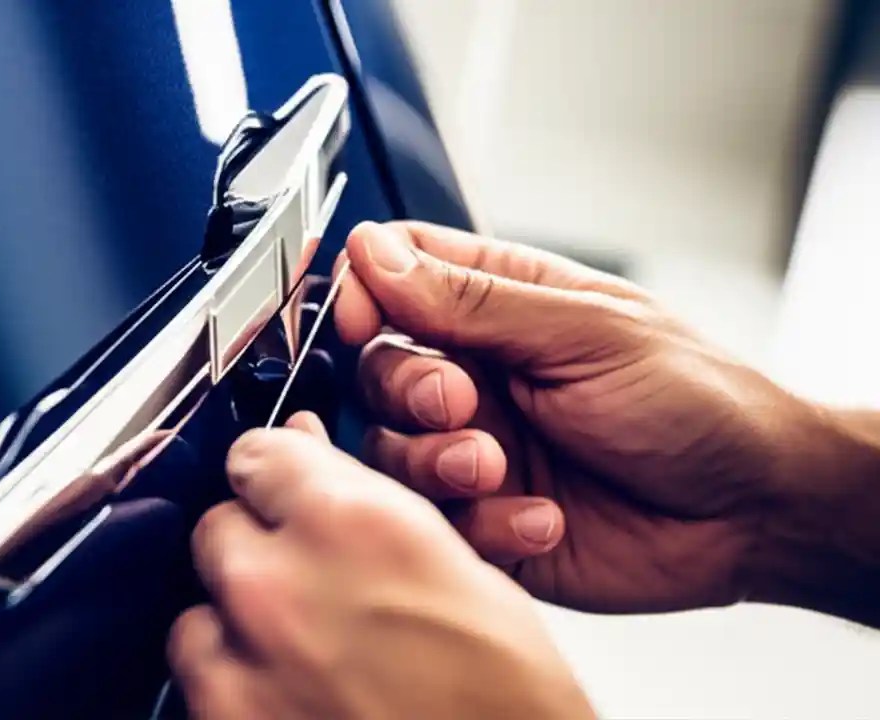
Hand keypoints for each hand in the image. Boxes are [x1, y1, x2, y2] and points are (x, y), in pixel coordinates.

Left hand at [168, 413, 594, 719]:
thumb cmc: (509, 697)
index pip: (256, 453)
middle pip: (218, 530)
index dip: (274, 475)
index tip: (281, 491)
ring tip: (301, 656)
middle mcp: (282, 584)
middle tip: (306, 587)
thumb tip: (308, 449)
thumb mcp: (464, 570)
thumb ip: (368, 503)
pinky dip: (233, 686)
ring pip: (196, 612)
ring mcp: (244, 663)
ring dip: (235, 625)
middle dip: (257, 550)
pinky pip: (198, 683)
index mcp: (351, 524)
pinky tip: (289, 697)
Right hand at [334, 220, 879, 618]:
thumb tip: (374, 253)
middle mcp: (479, 374)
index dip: (364, 292)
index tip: (362, 320)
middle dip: (406, 389)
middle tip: (460, 403)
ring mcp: (477, 447)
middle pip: (377, 367)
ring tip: (498, 468)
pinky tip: (542, 518)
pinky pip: (436, 522)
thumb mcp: (585, 332)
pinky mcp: (485, 519)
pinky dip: (480, 523)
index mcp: (501, 306)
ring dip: (435, 463)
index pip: (396, 273)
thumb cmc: (698, 401)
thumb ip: (472, 300)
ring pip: (390, 450)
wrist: (756, 513)